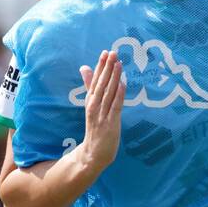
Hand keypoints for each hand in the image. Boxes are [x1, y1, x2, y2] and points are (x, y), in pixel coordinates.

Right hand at [79, 50, 125, 172]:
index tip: (105, 52)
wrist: (93, 153)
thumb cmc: (95, 128)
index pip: (95, 80)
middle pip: (101, 84)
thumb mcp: (91, 105)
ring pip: (108, 93)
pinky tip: (122, 84)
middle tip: (113, 52)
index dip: (100, 66)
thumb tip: (85, 67)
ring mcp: (102, 115)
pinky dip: (118, 95)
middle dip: (107, 68)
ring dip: (113, 77)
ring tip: (118, 63)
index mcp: (90, 101)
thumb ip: (90, 86)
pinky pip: (115, 107)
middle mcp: (94, 106)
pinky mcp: (110, 124)